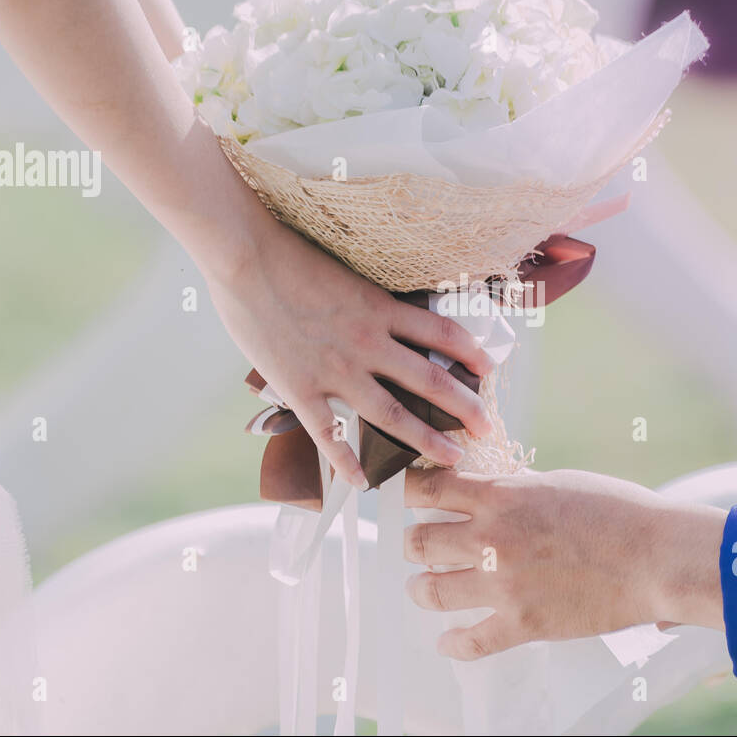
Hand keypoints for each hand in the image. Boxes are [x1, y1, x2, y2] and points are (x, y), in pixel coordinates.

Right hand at [205, 215, 497, 489]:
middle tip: (487, 427)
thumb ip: (368, 302)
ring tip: (452, 456)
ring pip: (393, 413)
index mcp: (381, 309)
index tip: (489, 369)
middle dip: (465, 406)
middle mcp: (368, 342)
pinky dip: (348, 461)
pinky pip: (330, 433)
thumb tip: (383, 314)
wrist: (247, 256)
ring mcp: (336, 368)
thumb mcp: (347, 274)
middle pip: (430, 380)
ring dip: (426, 438)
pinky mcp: (301, 387)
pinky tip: (363, 482)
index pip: (443, 333)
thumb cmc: (290, 254)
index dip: (471, 352)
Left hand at [402, 468, 726, 658]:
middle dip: (411, 543)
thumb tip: (491, 487)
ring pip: (430, 590)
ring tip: (422, 587)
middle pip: (418, 541)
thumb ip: (516, 488)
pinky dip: (452, 644)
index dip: (408, 491)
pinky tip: (447, 642)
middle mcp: (491, 539)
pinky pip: (470, 642)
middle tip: (416, 545)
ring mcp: (504, 585)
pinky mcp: (523, 624)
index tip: (407, 495)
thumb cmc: (618, 511)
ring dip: (420, 588)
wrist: (656, 557)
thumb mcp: (558, 482)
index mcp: (500, 496)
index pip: (427, 489)